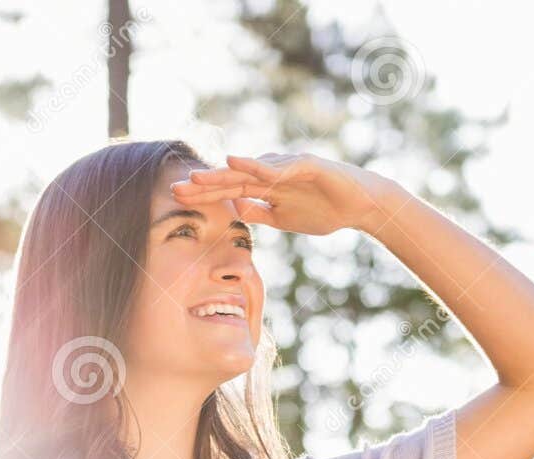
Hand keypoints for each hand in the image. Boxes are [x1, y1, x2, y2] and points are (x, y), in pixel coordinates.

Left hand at [170, 152, 392, 237]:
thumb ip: (259, 212)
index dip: (203, 195)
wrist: (359, 205)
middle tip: (174, 190)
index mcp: (265, 188)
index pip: (228, 191)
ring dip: (221, 174)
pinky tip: (236, 163)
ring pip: (248, 171)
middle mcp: (271, 173)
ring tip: (196, 178)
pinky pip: (278, 167)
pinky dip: (257, 165)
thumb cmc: (323, 210)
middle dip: (203, 185)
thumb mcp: (282, 219)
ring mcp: (287, 167)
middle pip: (231, 179)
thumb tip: (234, 209)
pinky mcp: (305, 165)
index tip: (177, 200)